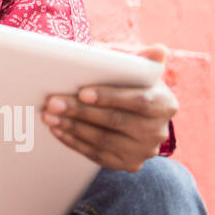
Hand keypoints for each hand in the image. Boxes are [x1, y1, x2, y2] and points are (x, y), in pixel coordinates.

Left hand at [42, 43, 176, 171]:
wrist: (132, 114)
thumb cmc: (128, 84)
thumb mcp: (136, 69)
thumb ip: (143, 59)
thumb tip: (158, 50)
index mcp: (165, 103)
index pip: (139, 101)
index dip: (110, 97)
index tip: (82, 93)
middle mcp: (159, 131)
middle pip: (116, 121)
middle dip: (80, 111)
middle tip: (52, 102)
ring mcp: (144, 150)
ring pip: (104, 140)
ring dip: (72, 127)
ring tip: (49, 115)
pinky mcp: (129, 164)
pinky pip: (98, 155)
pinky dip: (74, 142)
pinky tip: (57, 130)